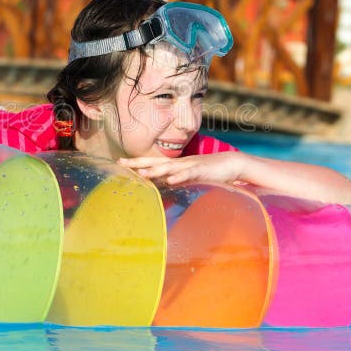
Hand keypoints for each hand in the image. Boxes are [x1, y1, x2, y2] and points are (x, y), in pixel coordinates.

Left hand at [118, 152, 243, 185]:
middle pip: (155, 161)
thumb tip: (159, 188)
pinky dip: (180, 176)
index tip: (119, 162)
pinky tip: (171, 180)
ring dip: (155, 170)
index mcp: (175, 165)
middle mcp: (179, 163)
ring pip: (169, 167)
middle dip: (139, 162)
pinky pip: (189, 173)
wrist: (231, 164)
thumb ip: (174, 182)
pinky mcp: (201, 170)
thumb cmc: (208, 172)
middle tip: (122, 163)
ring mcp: (189, 165)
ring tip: (141, 173)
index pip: (152, 162)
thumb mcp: (188, 178)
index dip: (136, 162)